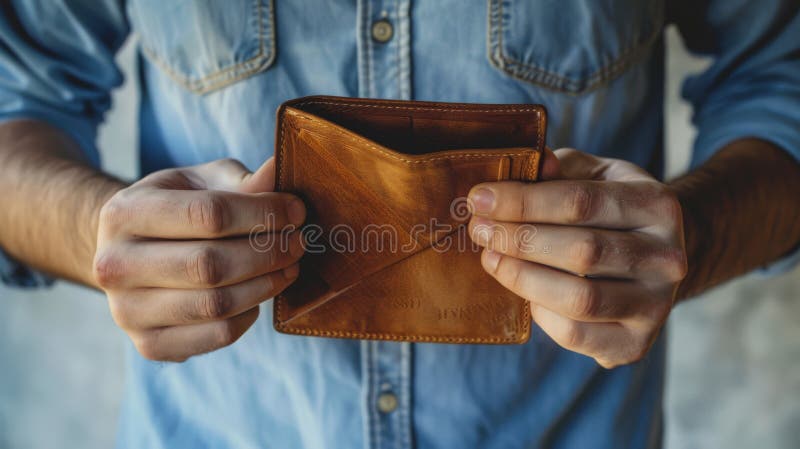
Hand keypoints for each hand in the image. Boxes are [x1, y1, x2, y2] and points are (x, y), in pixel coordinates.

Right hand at [94, 158, 304, 361]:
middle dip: (269, 252)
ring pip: (215, 304)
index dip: (263, 213)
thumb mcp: (203, 182)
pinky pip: (217, 335)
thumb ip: (243, 181)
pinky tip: (256, 293)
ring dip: (266, 285)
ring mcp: (126, 312)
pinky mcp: (148, 345)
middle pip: (211, 265)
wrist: (131, 252)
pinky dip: (249, 315)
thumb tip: (279, 168)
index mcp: (124, 212)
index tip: (296, 211)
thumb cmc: (178, 209)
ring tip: (288, 266)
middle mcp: (113, 265)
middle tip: (299, 242)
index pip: (208, 214)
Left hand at [468, 149, 687, 367]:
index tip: (479, 199)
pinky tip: (524, 292)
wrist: (649, 260)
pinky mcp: (635, 343)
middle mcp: (668, 258)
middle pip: (582, 252)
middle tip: (479, 230)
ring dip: (522, 278)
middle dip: (518, 239)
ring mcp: (657, 306)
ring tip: (491, 258)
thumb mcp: (592, 175)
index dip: (524, 201)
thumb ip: (559, 170)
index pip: (582, 202)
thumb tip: (527, 165)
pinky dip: (540, 313)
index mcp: (658, 205)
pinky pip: (577, 334)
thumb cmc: (607, 210)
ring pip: (580, 299)